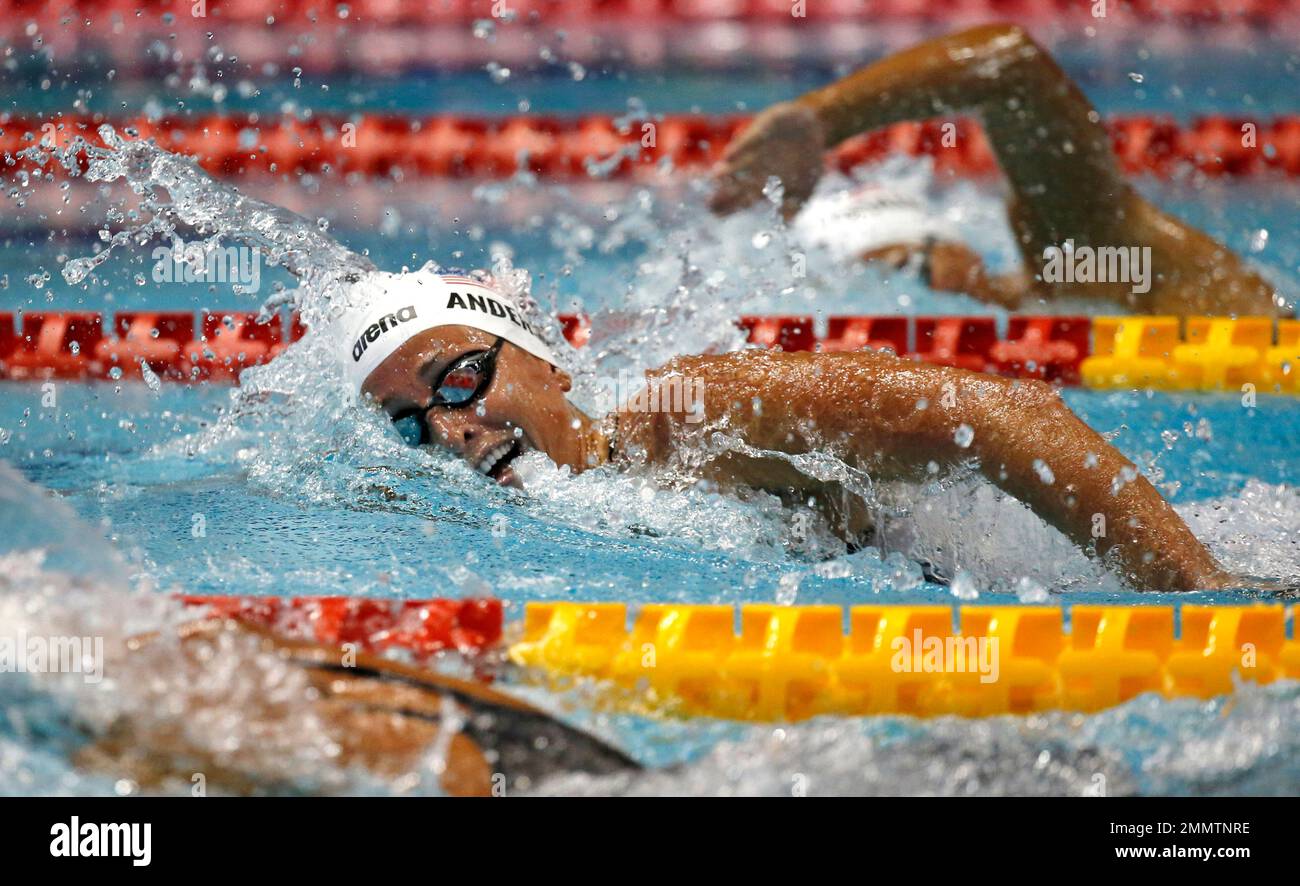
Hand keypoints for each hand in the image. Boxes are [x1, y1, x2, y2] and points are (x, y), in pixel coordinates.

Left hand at [709, 102, 826, 220]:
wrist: (813, 127)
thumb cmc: (806, 162)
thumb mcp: (807, 187)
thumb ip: (797, 205)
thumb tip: (787, 223)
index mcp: (763, 185)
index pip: (743, 200)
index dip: (730, 208)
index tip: (717, 216)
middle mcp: (755, 169)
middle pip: (736, 185)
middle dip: (723, 194)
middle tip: (710, 204)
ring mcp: (757, 150)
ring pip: (738, 163)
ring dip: (728, 171)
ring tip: (717, 177)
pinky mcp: (762, 129)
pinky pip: (750, 140)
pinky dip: (740, 148)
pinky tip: (728, 156)